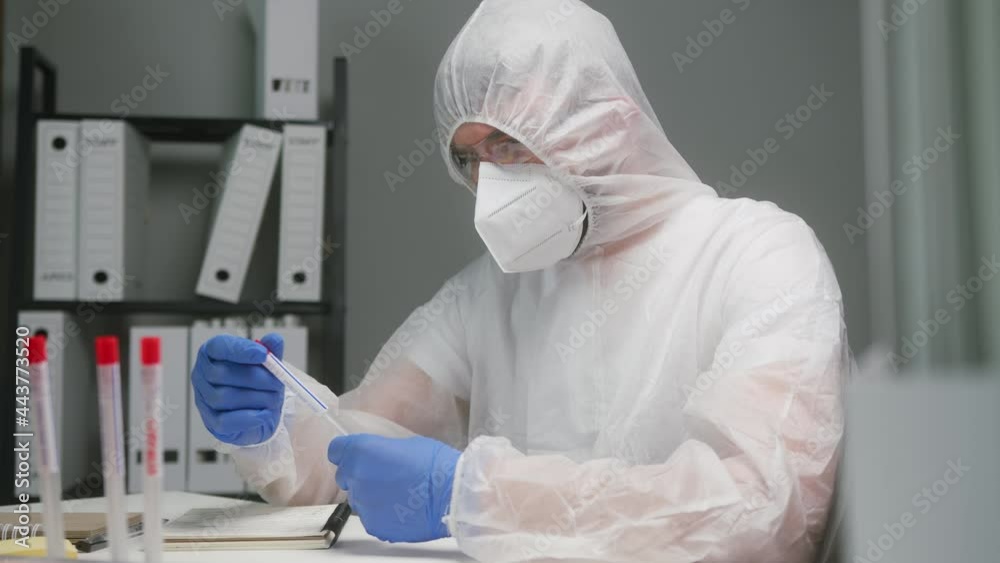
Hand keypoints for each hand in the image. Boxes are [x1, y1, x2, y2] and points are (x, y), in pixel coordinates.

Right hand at [191, 333, 284, 445]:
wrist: (260, 412)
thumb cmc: (258, 382)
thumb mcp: (267, 364)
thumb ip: (271, 351)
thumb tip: (274, 339)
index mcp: (212, 353)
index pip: (219, 346)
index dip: (241, 350)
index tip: (264, 355)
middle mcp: (202, 375)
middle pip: (222, 373)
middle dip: (256, 378)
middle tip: (278, 382)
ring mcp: (203, 400)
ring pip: (225, 397)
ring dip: (256, 398)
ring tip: (274, 398)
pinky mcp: (211, 422)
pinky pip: (226, 421)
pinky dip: (249, 417)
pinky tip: (265, 413)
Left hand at [328, 434, 459, 542]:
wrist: (452, 496)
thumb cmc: (435, 464)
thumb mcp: (407, 444)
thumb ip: (383, 452)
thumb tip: (378, 458)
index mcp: (362, 452)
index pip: (337, 450)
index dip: (347, 452)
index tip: (357, 455)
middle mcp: (356, 478)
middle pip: (346, 476)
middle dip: (359, 474)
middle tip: (383, 476)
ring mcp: (363, 505)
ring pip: (358, 499)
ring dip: (371, 495)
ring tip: (397, 495)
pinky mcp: (374, 525)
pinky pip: (371, 516)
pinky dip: (381, 513)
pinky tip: (401, 509)